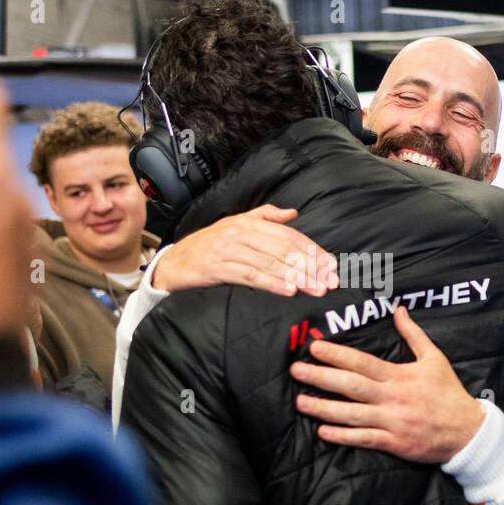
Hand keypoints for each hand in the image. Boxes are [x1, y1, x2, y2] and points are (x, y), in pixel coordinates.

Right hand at [150, 204, 337, 296]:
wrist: (173, 263)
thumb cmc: (207, 246)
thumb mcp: (235, 225)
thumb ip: (266, 217)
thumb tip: (294, 213)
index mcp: (248, 222)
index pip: (288, 235)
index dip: (311, 250)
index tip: (330, 265)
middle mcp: (240, 232)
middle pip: (282, 249)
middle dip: (309, 266)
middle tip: (328, 281)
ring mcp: (228, 249)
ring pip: (269, 263)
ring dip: (295, 277)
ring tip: (314, 289)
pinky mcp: (217, 267)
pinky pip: (249, 275)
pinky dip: (270, 283)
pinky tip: (287, 290)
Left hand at [290, 306, 484, 462]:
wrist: (467, 431)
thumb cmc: (448, 392)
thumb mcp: (434, 358)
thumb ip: (413, 334)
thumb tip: (398, 309)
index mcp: (399, 376)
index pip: (362, 362)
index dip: (337, 354)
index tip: (315, 348)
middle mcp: (392, 398)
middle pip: (351, 386)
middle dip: (321, 377)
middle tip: (296, 371)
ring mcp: (392, 421)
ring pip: (353, 414)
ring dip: (324, 408)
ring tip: (300, 402)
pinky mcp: (394, 442)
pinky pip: (364, 439)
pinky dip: (343, 436)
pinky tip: (323, 432)